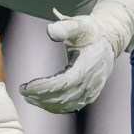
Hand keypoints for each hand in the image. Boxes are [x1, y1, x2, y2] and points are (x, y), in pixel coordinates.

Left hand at [19, 0, 133, 112]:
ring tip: (30, 98)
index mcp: (87, 65)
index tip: (27, 87)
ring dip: (47, 104)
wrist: (110, 39)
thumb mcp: (80, 25)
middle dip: (41, 96)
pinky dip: (58, 108)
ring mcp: (92, 89)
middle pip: (64, 96)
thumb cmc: (92, 31)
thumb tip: (50, 30)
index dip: (44, 87)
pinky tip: (44, 103)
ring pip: (68, 104)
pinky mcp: (91, 93)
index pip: (63, 82)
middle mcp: (91, 81)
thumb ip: (65, 27)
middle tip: (23, 92)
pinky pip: (74, 106)